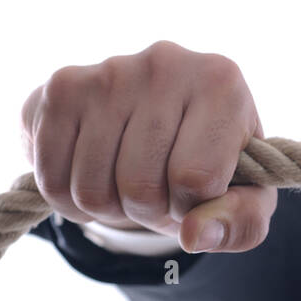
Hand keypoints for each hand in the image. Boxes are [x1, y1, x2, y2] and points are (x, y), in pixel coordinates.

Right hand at [21, 40, 276, 253]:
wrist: (163, 121)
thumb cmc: (218, 162)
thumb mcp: (249, 196)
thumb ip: (241, 221)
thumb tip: (195, 236)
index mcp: (222, 83)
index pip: (195, 178)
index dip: (191, 207)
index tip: (197, 194)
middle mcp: (166, 64)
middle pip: (138, 187)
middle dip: (150, 212)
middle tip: (161, 193)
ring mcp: (108, 71)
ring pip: (91, 189)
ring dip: (110, 210)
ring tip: (131, 184)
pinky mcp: (62, 88)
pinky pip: (51, 180)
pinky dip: (70, 202)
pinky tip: (95, 177)